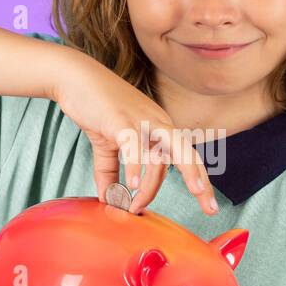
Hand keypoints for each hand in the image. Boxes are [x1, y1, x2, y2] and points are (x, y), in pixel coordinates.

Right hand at [51, 52, 217, 215]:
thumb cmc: (95, 108)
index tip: (208, 203)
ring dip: (151, 186)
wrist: (75, 77)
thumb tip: (107, 199)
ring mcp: (141, 120)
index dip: (199, 178)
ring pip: (160, 155)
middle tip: (210, 208)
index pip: (185, 156)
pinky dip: (134, 168)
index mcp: (160, 128)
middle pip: (186, 153)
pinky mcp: (120, 119)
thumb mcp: (106, 144)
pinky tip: (132, 186)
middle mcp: (157, 123)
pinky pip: (133, 147)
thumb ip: (110, 172)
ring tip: (138, 206)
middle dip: (199, 181)